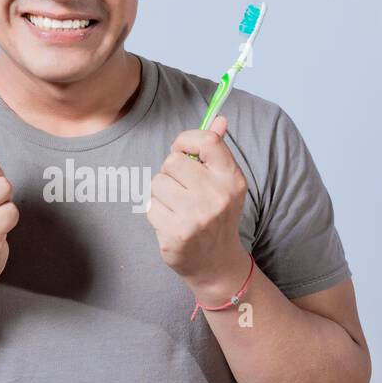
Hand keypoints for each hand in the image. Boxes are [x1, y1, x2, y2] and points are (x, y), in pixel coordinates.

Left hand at [145, 115, 251, 303]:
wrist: (216, 263)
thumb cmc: (216, 217)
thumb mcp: (225, 184)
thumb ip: (218, 151)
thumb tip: (219, 119)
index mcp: (232, 179)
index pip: (206, 140)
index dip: (186, 141)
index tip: (182, 151)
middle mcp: (217, 196)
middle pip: (173, 161)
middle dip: (170, 173)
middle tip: (181, 189)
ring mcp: (196, 216)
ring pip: (157, 183)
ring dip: (161, 194)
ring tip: (176, 207)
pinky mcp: (176, 233)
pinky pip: (149, 206)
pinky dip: (155, 213)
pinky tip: (170, 223)